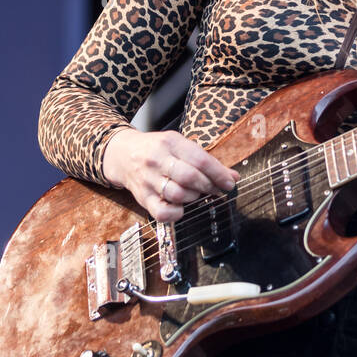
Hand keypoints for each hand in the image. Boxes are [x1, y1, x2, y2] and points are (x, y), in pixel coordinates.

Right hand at [102, 128, 239, 222]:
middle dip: (208, 186)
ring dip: (193, 197)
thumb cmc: (159, 151)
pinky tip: (181, 207)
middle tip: (216, 190)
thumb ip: (206, 161)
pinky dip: (176, 213)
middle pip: (189, 177)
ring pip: (177, 194)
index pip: (200, 160)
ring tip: (195, 194)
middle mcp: (157, 160)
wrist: (123, 155)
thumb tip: (233, 177)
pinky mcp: (142, 197)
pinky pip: (162, 212)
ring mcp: (148, 179)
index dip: (219, 174)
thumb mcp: (181, 146)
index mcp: (170, 143)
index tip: (230, 183)